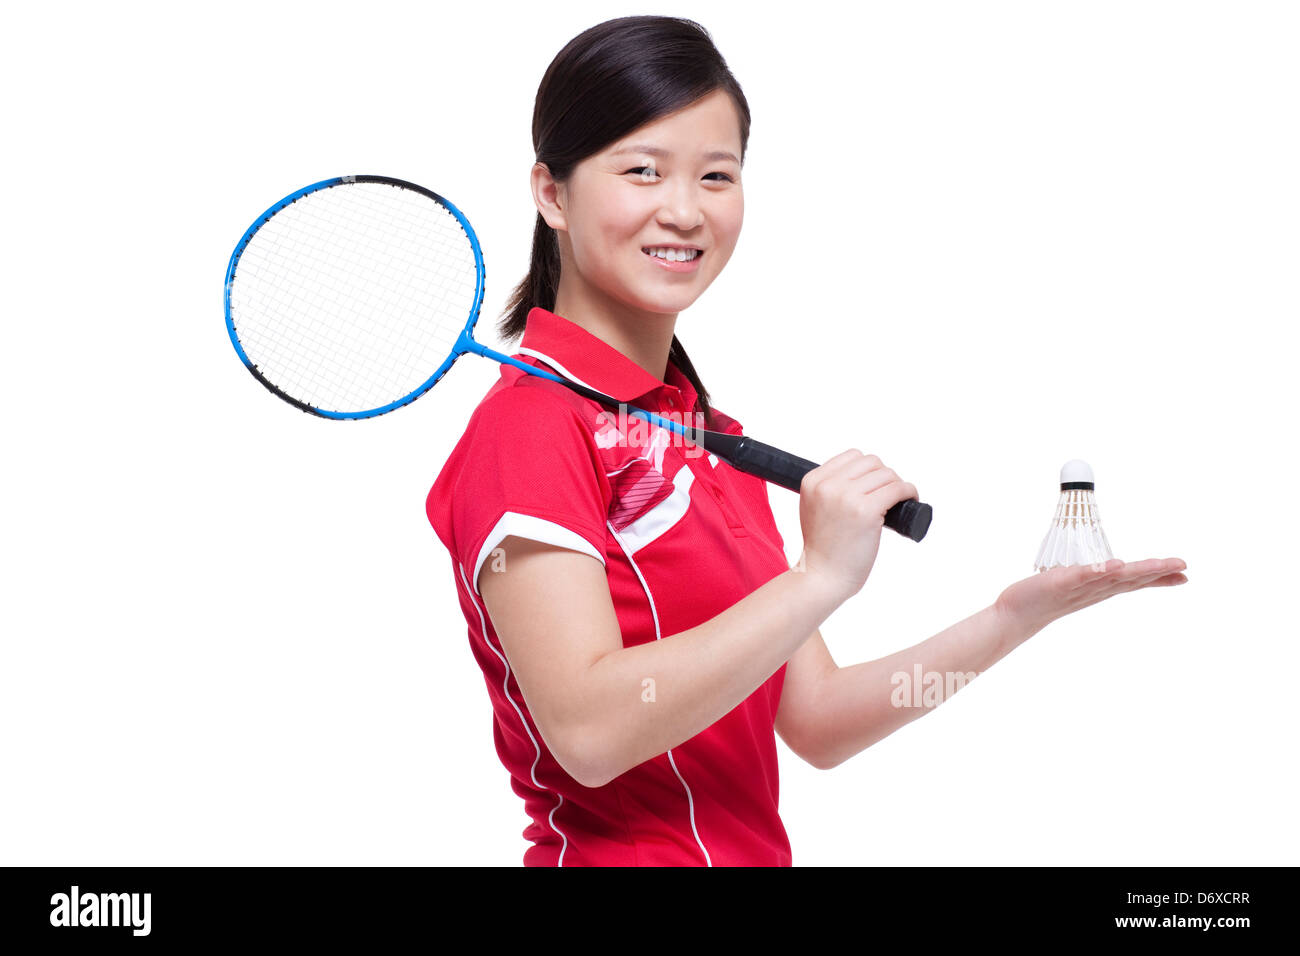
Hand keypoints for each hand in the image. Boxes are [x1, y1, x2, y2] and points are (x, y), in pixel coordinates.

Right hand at [796, 450, 919, 602]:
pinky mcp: (866, 511)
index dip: (869, 470)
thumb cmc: (823, 548)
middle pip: (871, 462)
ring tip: (898, 500)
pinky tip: (910, 499)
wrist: (822, 577)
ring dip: (897, 485)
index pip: (852, 456)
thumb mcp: (813, 508)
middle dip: (884, 477)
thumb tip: (861, 475)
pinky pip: (897, 489)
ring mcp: (846, 497)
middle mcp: (827, 485)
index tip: (875, 486)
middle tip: (888, 495)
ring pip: (886, 474)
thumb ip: (828, 488)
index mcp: (812, 481)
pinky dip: (909, 492)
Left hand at [995, 557, 1187, 638]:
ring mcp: (1078, 588)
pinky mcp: (1059, 583)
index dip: (1159, 578)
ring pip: (1112, 577)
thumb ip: (1097, 577)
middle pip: (1130, 579)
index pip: (1134, 581)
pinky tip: (1113, 565)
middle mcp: (1094, 590)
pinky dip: (1097, 570)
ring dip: (1136, 570)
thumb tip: (1115, 569)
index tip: (1185, 574)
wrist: (1016, 614)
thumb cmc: (1046, 598)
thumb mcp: (1077, 586)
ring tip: (1160, 564)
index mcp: (1100, 589)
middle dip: (1158, 572)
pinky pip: (1082, 576)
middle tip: (1184, 566)